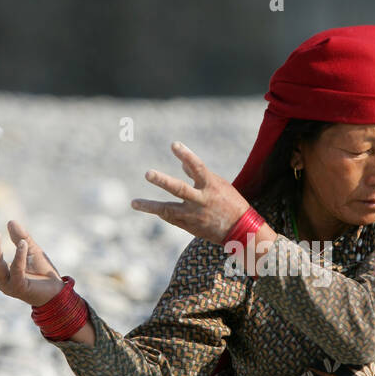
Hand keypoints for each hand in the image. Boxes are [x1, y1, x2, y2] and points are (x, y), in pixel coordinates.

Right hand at [0, 220, 64, 305]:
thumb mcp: (31, 250)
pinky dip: (19, 257)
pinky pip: (17, 271)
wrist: (58, 292)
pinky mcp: (21, 288)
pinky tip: (22, 244)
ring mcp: (9, 286)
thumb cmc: (42, 273)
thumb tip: (10, 221)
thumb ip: (21, 237)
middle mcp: (0, 280)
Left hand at [130, 141, 249, 243]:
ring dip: (150, 206)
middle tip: (148, 173)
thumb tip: (181, 164)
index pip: (198, 167)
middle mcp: (201, 200)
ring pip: (169, 210)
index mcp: (211, 186)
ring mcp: (194, 214)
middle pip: (179, 189)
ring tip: (133, 203)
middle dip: (163, 181)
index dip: (186, 155)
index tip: (174, 144)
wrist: (241, 231)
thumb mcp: (218, 184)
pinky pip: (170, 218)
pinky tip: (146, 207)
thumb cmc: (230, 202)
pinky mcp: (189, 226)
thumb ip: (197, 174)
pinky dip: (160, 212)